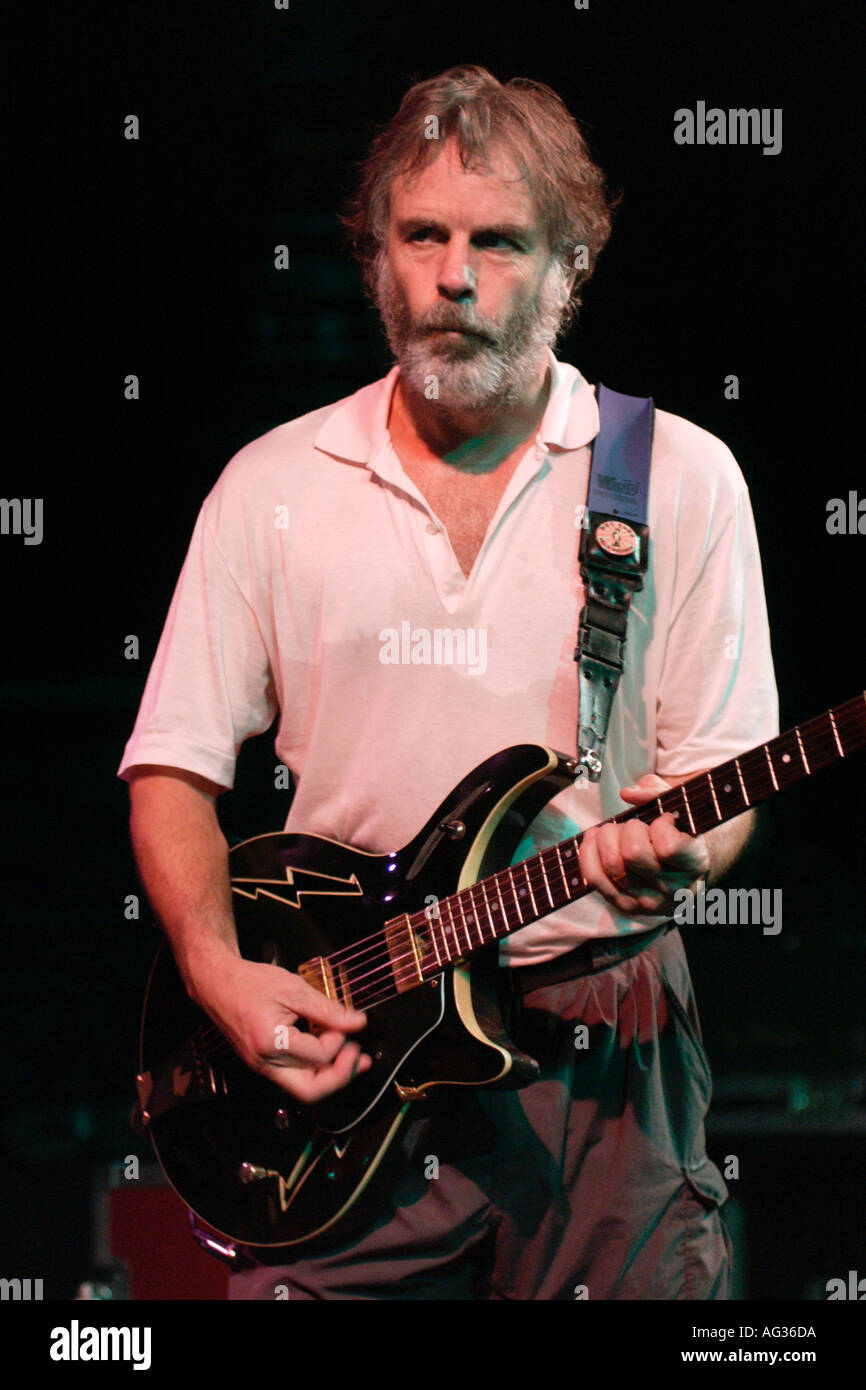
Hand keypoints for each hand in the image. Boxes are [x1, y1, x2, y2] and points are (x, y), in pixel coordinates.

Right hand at [189, 952, 371, 1101]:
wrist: (217, 984)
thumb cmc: (251, 982)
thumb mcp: (294, 989)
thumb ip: (328, 1010)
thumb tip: (357, 1023)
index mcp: (271, 1042)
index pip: (318, 1056)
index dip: (339, 1040)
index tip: (346, 1023)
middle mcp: (265, 1063)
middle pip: (311, 1091)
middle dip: (340, 1077)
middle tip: (358, 1057)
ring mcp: (262, 1067)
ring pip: (303, 1087)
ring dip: (330, 1075)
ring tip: (350, 1056)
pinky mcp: (263, 1064)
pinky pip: (293, 1075)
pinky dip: (314, 1067)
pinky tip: (325, 1049)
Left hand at [578, 773, 708, 916]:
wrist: (688, 874)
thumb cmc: (682, 833)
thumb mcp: (681, 808)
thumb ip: (658, 792)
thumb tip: (627, 793)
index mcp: (694, 863)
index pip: (668, 847)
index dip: (660, 825)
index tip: (665, 819)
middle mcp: (672, 888)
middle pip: (632, 854)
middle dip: (628, 828)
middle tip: (635, 825)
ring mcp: (648, 902)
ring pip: (611, 865)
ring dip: (607, 838)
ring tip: (617, 833)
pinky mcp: (625, 906)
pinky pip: (594, 878)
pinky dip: (589, 852)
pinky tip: (595, 839)